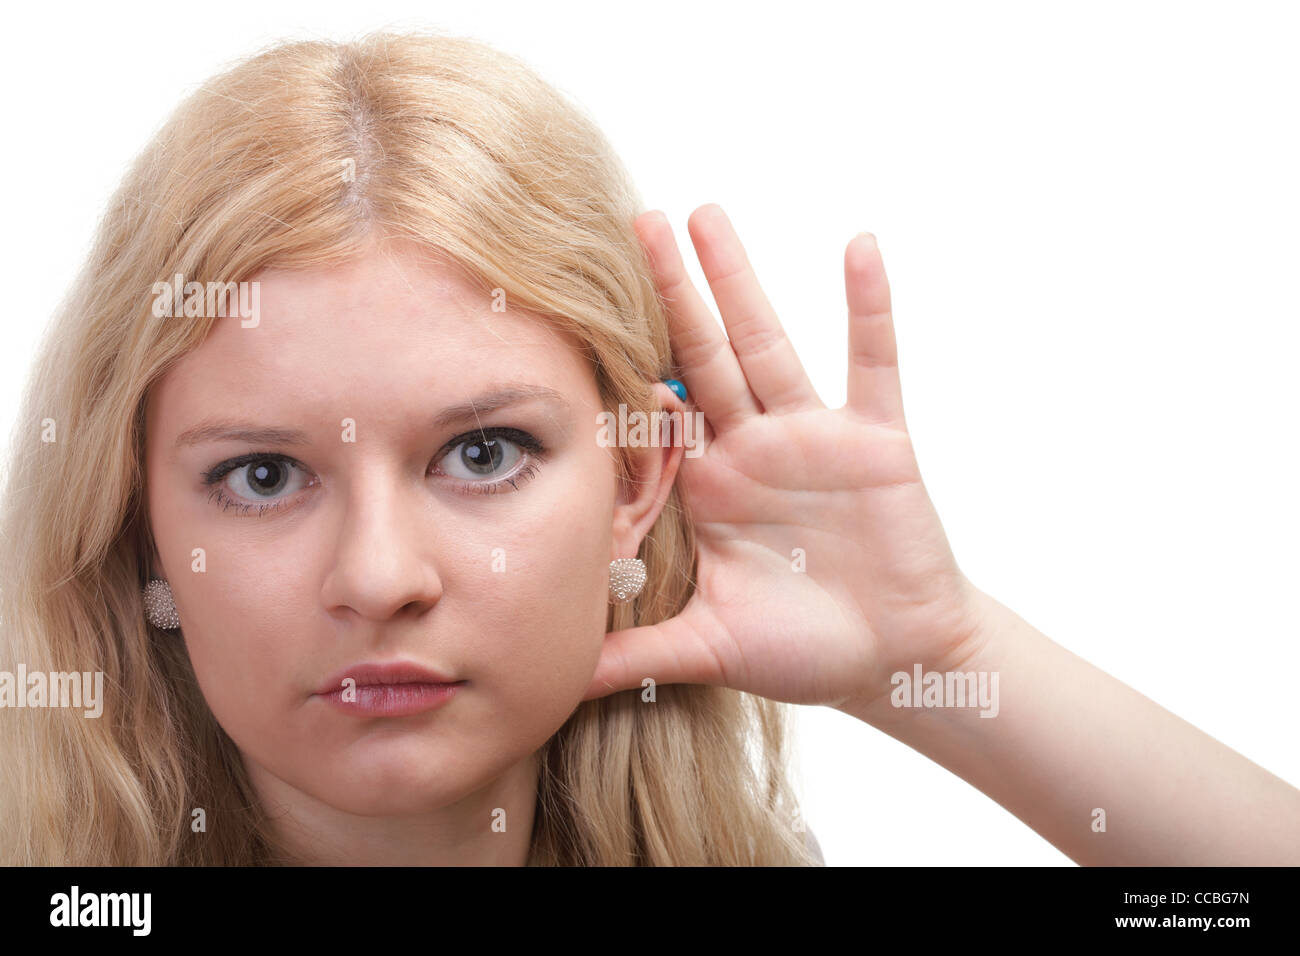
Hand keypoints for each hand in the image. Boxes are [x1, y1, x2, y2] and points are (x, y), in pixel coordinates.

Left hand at [584, 204, 990, 715]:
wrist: (893, 659)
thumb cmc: (801, 650)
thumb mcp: (707, 650)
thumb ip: (634, 654)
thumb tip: (552, 682)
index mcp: (707, 488)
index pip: (654, 414)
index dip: (616, 366)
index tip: (568, 310)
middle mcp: (752, 447)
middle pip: (700, 356)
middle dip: (667, 294)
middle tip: (629, 224)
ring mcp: (813, 436)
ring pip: (767, 344)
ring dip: (739, 281)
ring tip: (706, 215)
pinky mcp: (876, 440)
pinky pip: (873, 362)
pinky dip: (868, 309)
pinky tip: (859, 246)